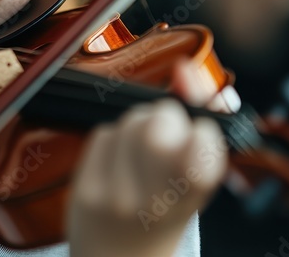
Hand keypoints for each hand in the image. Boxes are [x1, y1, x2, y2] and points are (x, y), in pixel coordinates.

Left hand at [67, 62, 231, 256]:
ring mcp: (114, 195)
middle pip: (159, 118)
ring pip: (129, 121)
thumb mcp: (196, 183)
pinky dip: (114, 140)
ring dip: (138, 126)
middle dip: (165, 119)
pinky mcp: (85, 189)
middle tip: (166, 149)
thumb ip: (201, 125)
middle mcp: (153, 201)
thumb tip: (186, 68)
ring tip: (142, 159)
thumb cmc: (164, 220)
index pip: (203, 140)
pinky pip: (103, 132)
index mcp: (190, 200)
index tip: (198, 144)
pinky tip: (119, 166)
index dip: (201, 132)